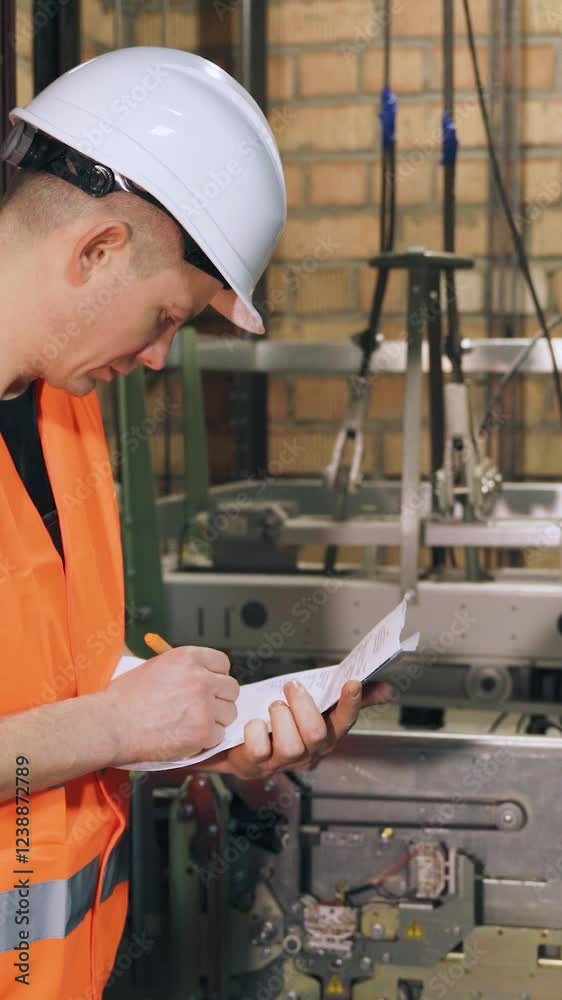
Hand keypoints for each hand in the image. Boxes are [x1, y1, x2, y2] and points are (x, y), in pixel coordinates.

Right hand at [103, 646, 238, 764]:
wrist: (111, 725)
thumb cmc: (124, 699)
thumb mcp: (155, 667)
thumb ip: (183, 669)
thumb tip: (201, 675)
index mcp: (188, 658)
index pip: (222, 663)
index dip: (216, 676)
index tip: (210, 686)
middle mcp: (200, 678)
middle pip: (231, 689)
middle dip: (219, 700)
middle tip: (202, 709)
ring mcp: (204, 706)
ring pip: (228, 714)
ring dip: (214, 721)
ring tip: (190, 725)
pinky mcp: (203, 732)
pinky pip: (218, 737)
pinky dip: (205, 741)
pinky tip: (185, 738)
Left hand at [205, 679, 392, 780]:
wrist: (239, 743)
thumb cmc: (279, 722)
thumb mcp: (313, 705)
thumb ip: (347, 698)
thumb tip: (385, 690)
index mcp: (326, 735)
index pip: (346, 721)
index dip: (351, 703)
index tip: (352, 681)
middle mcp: (309, 753)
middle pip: (317, 735)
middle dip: (303, 705)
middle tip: (291, 686)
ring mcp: (283, 762)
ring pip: (292, 745)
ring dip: (280, 716)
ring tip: (273, 706)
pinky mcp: (257, 765)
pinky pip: (259, 748)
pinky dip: (255, 729)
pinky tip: (254, 723)